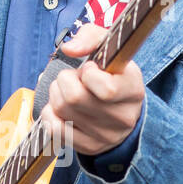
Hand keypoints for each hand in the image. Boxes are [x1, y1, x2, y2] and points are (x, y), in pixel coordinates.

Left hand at [38, 21, 144, 156]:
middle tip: (71, 78)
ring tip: (65, 90)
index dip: (88, 73)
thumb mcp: (111, 49)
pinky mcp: (89, 147)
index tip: (89, 69)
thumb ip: (91, 36)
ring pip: (61, 111)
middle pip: (74, 98)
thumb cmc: (113, 75)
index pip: (105, 89)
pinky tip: (58, 108)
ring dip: (55, 94)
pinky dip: (49, 114)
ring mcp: (106, 136)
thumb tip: (69, 49)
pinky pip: (55, 130)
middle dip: (64, 80)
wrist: (123, 110)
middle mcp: (123, 117)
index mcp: (133, 90)